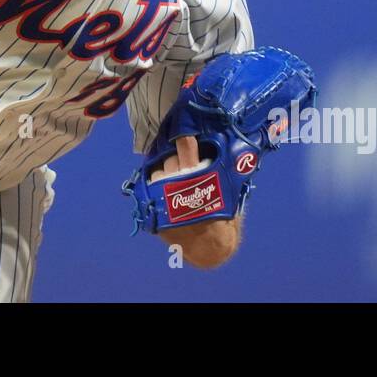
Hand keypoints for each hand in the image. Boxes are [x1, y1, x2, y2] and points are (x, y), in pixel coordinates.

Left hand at [153, 135, 243, 268]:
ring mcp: (162, 197)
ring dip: (164, 170)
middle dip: (176, 156)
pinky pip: (148, 187)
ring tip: (174, 176)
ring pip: (157, 171)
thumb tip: (226, 146)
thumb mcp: (228, 191)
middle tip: (184, 160)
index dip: (183, 135)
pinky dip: (156, 184)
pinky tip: (164, 186)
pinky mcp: (153, 209)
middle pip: (170, 157)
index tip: (182, 128)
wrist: (209, 247)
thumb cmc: (222, 217)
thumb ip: (222, 170)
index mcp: (197, 178)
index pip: (185, 146)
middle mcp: (176, 185)